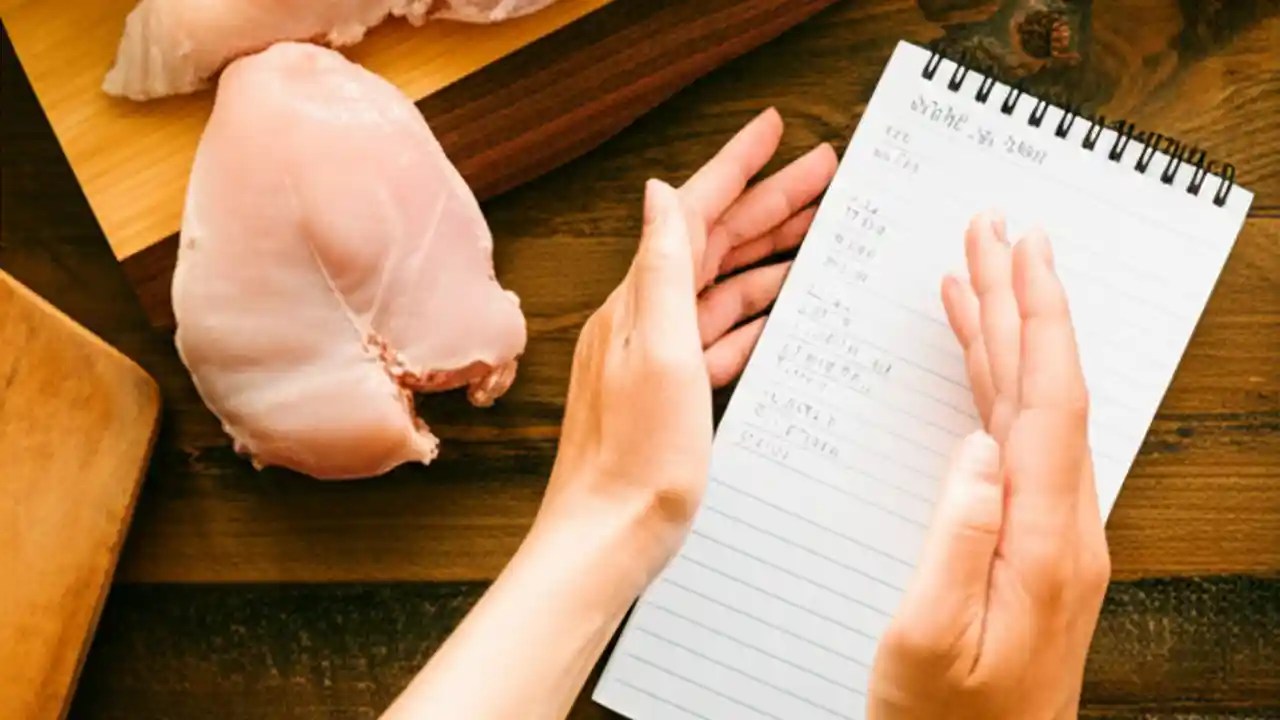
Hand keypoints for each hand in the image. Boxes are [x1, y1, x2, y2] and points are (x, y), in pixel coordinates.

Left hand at [538, 109, 838, 581]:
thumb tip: (658, 193)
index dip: (736, 167)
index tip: (772, 128)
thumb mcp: (660, 354)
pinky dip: (749, 315)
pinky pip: (717, 337)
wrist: (606, 539)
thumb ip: (662, 271)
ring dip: (765, 256)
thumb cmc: (635, 461)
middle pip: (712, 244)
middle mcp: (643, 321)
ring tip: (812, 231)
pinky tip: (775, 311)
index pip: (691, 213)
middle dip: (766, 203)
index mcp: (639, 304)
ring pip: (720, 288)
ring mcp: (656, 357)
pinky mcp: (670, 393)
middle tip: (818, 172)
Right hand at [868, 213, 1111, 718]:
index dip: (1036, 317)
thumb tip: (976, 445)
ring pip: (1030, 405)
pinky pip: (1016, 439)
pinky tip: (975, 358)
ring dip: (1008, 333)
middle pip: (1047, 386)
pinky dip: (994, 384)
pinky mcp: (1030, 540)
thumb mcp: (927, 640)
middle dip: (1023, 300)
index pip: (1048, 401)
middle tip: (996, 230)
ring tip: (978, 271)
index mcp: (1043, 541)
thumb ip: (956, 539)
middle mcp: (1061, 525)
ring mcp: (1050, 531)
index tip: (1021, 250)